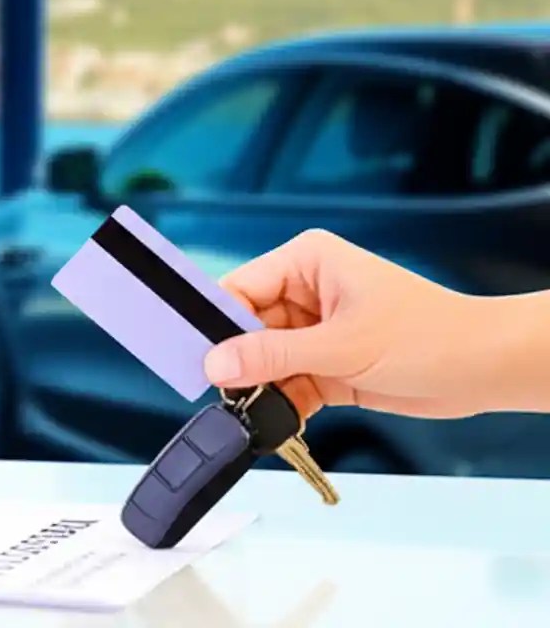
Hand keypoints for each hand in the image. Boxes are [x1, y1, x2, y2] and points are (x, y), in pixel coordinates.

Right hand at [203, 229, 528, 419]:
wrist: (483, 369)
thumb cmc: (431, 334)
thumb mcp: (341, 346)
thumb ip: (272, 356)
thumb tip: (217, 364)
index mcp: (307, 262)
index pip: (239, 287)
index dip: (217, 324)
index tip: (199, 357)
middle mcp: (306, 291)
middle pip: (245, 328)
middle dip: (239, 363)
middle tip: (230, 392)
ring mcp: (315, 330)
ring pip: (263, 361)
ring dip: (262, 389)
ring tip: (261, 411)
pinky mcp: (325, 364)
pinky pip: (285, 384)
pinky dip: (282, 405)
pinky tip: (283, 420)